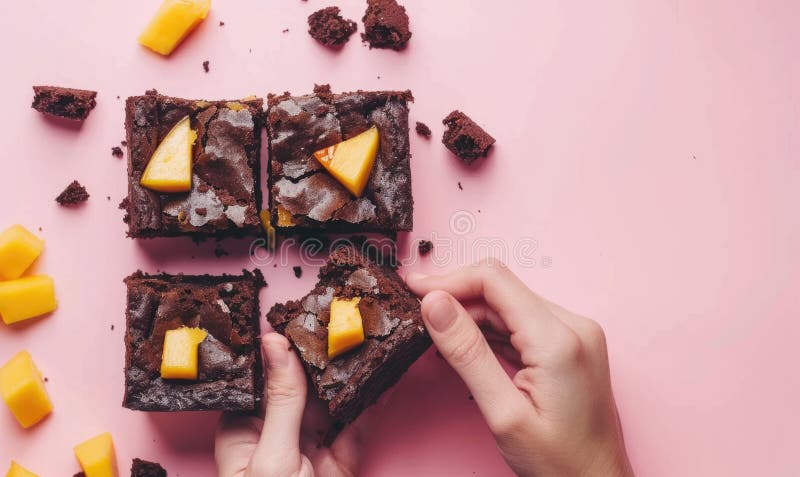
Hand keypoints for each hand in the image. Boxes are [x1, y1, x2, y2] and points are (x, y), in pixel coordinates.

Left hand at [215, 333, 379, 476]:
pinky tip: (387, 376)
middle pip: (304, 382)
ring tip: (372, 336)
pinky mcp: (340, 459)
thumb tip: (275, 343)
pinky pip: (359, 423)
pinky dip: (374, 400)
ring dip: (353, 371)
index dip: (285, 343)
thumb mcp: (272, 456)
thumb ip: (282, 399)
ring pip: (335, 398)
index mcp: (245, 427)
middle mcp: (278, 431)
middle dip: (326, 352)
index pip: (265, 374)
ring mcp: (310, 444)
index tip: (306, 313)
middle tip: (347, 317)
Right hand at [406, 259, 633, 476]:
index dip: (449, 280)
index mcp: (560, 339)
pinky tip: (467, 344)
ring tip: (438, 334)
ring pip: (509, 304)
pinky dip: (491, 328)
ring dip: (471, 314)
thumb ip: (467, 353)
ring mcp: (575, 334)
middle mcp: (574, 326)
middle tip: (418, 314)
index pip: (495, 280)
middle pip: (501, 289)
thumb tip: (434, 304)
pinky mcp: (570, 344)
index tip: (415, 290)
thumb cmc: (559, 463)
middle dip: (456, 297)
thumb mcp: (503, 413)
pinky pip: (523, 322)